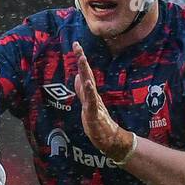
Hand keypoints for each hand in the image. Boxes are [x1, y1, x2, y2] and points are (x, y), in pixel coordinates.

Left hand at [73, 42, 132, 161]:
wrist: (109, 139)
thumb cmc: (98, 123)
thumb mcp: (87, 103)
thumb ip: (82, 90)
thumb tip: (78, 76)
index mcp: (90, 93)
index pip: (84, 73)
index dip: (80, 59)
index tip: (76, 44)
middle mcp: (92, 95)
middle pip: (86, 75)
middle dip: (81, 60)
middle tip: (77, 46)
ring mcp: (94, 104)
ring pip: (88, 85)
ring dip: (85, 71)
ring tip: (81, 58)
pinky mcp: (94, 114)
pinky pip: (91, 101)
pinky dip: (89, 92)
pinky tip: (87, 82)